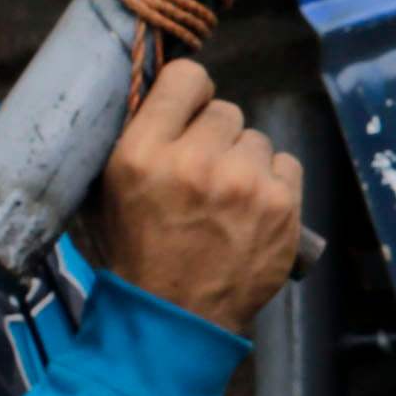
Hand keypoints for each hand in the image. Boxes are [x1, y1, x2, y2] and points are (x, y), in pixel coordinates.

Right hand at [95, 61, 307, 329]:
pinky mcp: (282, 205)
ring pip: (256, 140)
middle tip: (203, 172)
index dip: (190, 94)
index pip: (185, 78)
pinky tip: (252, 209)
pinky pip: (286, 164)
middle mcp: (195, 161)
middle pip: (226, 110)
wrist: (174, 317)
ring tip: (226, 199)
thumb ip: (137, 137)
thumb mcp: (109, 191)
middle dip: (215, 137)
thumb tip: (167, 95)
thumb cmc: (137, 253)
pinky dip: (272, 182)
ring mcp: (244, 183)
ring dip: (244, 162)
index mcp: (142, 153)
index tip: (189, 113)